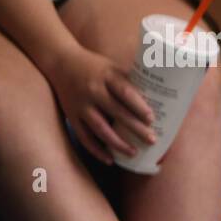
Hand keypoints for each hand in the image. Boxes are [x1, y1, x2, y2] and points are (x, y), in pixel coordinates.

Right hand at [41, 44, 156, 163]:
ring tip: (134, 153)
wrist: (60, 62)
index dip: (138, 106)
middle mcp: (93, 90)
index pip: (125, 92)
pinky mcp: (71, 115)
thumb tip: (160, 95)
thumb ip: (131, 82)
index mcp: (107, 76)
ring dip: (118, 143)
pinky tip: (110, 159)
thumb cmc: (96, 66)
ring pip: (100, 128)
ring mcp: (81, 104)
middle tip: (151, 140)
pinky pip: (84, 136)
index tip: (151, 119)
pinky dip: (96, 149)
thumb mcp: (113, 68)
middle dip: (135, 128)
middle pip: (116, 112)